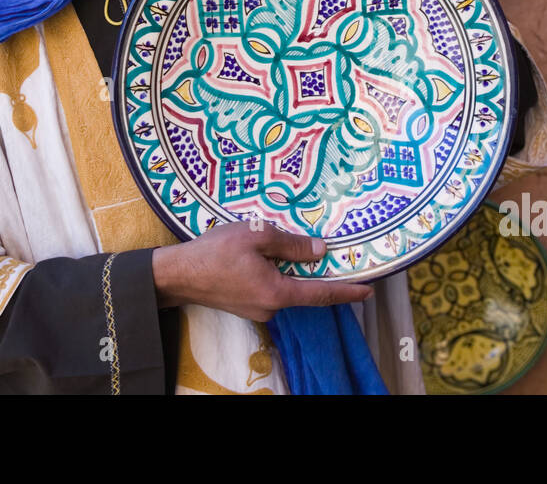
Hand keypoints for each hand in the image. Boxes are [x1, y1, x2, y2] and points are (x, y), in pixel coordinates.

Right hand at [151, 222, 372, 320]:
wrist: (178, 274)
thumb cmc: (215, 252)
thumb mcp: (257, 236)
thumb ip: (292, 244)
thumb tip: (321, 251)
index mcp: (278, 292)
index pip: (322, 294)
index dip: (347, 291)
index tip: (369, 291)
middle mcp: (271, 308)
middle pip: (303, 290)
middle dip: (314, 273)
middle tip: (328, 252)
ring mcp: (257, 310)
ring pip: (284, 288)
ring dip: (288, 270)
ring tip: (280, 246)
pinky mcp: (245, 306)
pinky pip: (269, 289)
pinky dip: (274, 274)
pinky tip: (264, 256)